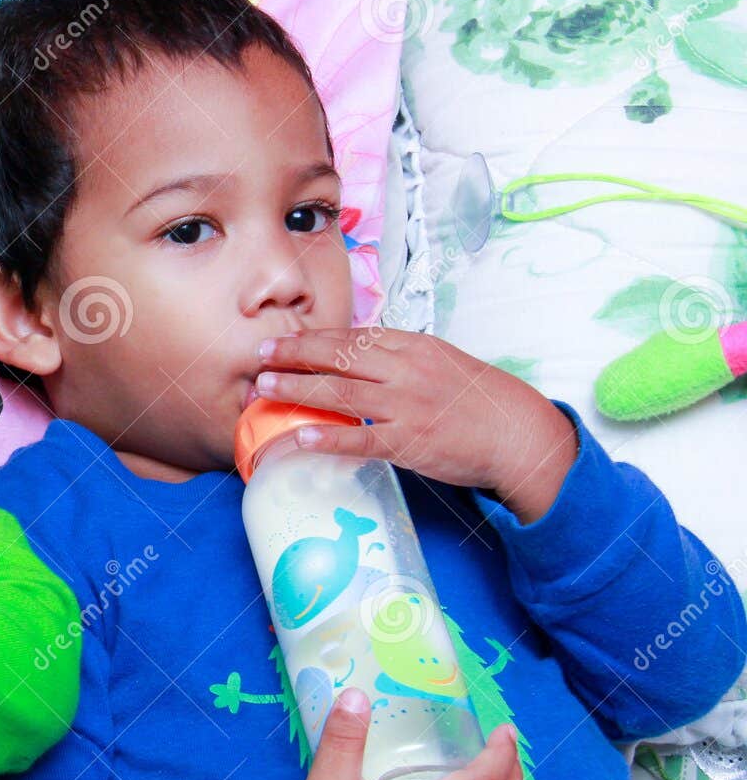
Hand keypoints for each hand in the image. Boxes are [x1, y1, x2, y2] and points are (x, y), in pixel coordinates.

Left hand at [255, 328, 577, 522]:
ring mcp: (407, 406)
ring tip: (265, 387)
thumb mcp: (439, 363)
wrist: (517, 433)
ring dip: (298, 388)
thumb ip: (399, 358)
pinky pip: (361, 438)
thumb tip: (357, 357)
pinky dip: (328, 437)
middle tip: (261, 355)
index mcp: (414, 347)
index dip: (314, 338)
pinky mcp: (410, 442)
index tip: (284, 340)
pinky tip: (300, 437)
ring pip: (342, 392)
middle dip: (295, 353)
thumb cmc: (477, 401)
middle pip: (340, 356)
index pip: (354, 337)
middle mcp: (407, 370)